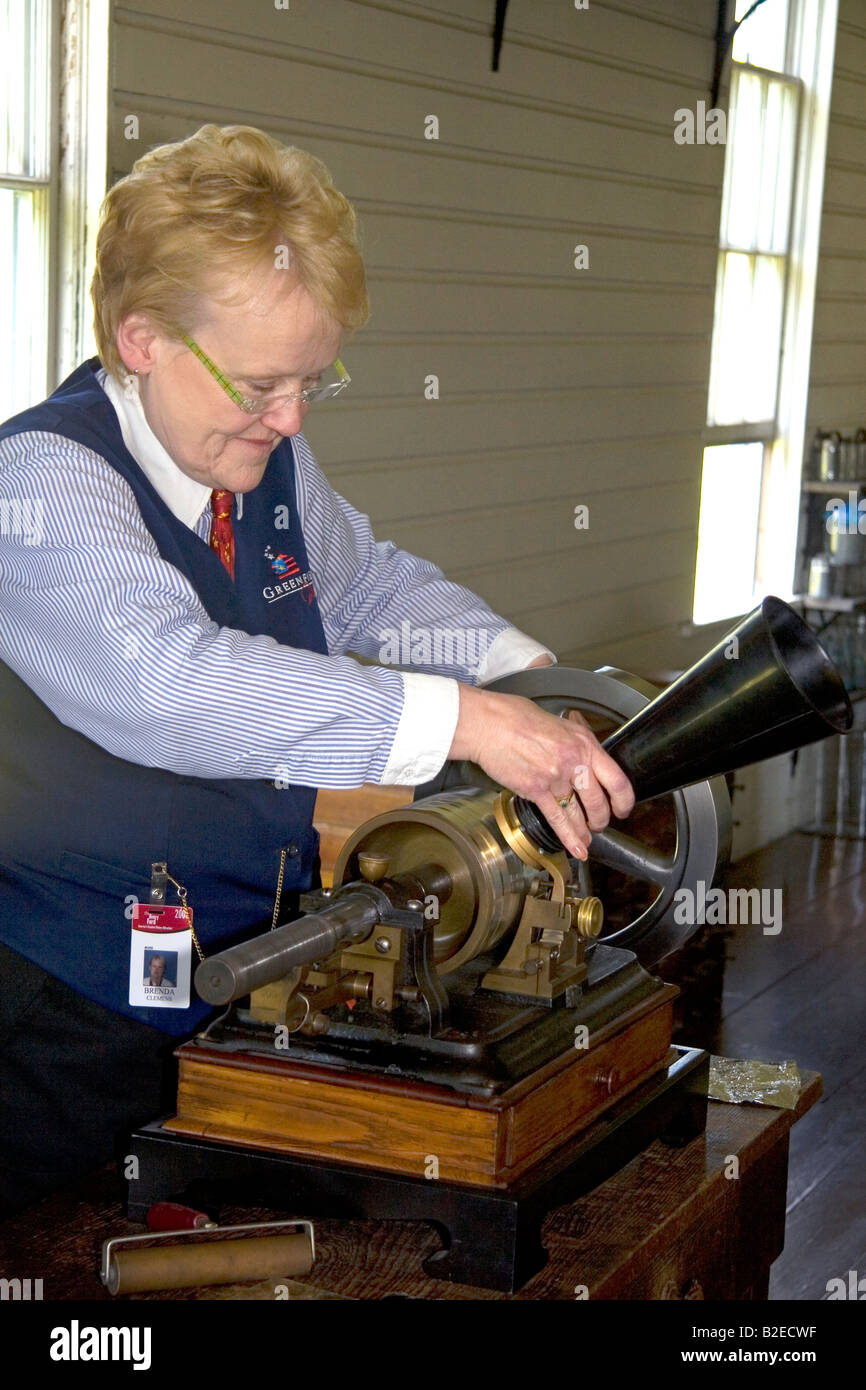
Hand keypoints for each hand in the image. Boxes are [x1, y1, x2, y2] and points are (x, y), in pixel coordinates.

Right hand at [449, 685, 634, 857]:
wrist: (489, 724)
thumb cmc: (516, 718)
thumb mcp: (560, 724)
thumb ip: (576, 743)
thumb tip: (584, 755)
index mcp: (584, 744)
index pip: (617, 779)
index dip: (624, 800)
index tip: (624, 808)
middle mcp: (574, 761)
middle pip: (599, 802)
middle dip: (601, 819)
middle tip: (599, 824)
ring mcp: (556, 777)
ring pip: (577, 813)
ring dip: (584, 831)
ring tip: (586, 839)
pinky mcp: (536, 789)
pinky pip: (557, 818)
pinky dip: (568, 837)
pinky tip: (576, 848)